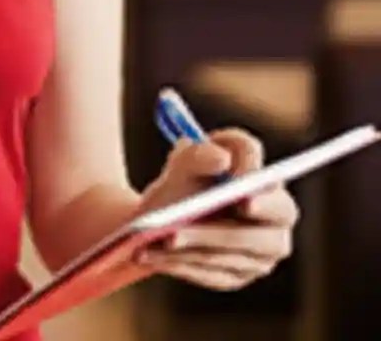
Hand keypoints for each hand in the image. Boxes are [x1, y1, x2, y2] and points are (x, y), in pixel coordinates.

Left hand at [135, 129, 299, 290]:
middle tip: (178, 233)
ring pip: (227, 257)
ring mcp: (260, 256)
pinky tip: (153, 255)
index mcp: (270, 189)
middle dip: (217, 234)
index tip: (243, 201)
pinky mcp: (236, 276)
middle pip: (258, 237)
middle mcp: (276, 227)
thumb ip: (200, 154)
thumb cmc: (185, 178)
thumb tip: (221, 160)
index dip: (263, 200)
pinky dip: (180, 264)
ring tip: (157, 241)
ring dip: (190, 249)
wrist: (164, 211)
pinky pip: (210, 275)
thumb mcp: (184, 161)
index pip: (275, 193)